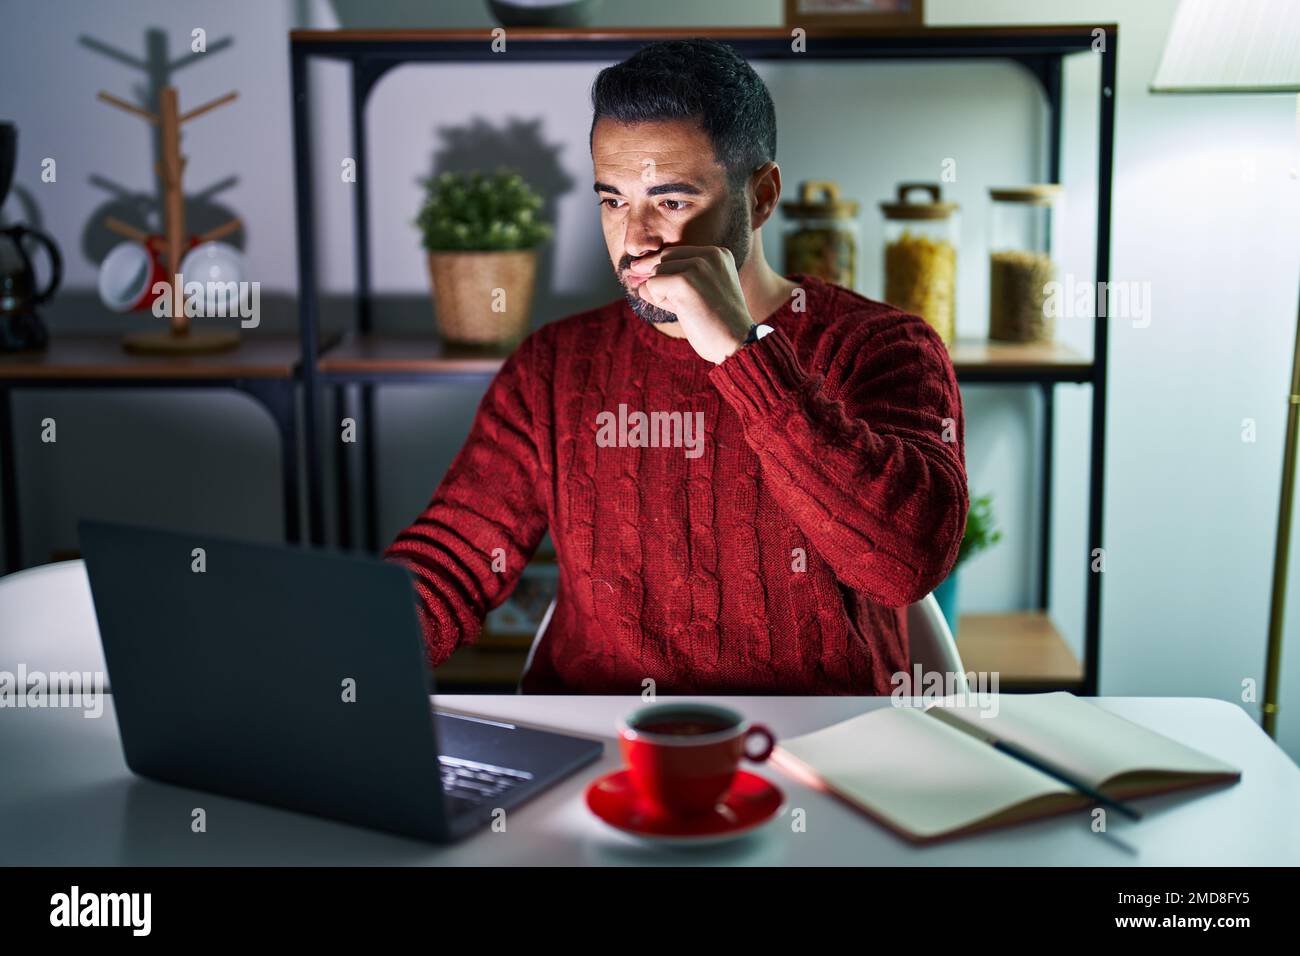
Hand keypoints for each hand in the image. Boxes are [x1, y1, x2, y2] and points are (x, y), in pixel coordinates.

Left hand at [634, 246, 753, 363]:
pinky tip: (679, 311)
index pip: (676, 253)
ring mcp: (697, 267)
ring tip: (685, 309)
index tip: (644, 277)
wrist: (737, 343)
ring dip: (661, 293)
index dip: (662, 269)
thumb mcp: (702, 294)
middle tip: (671, 301)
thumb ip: (677, 281)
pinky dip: (657, 300)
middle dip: (659, 279)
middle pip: (664, 259)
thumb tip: (641, 281)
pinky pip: (651, 286)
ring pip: (657, 272)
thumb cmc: (719, 324)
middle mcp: (709, 255)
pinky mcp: (684, 282)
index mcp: (718, 254)